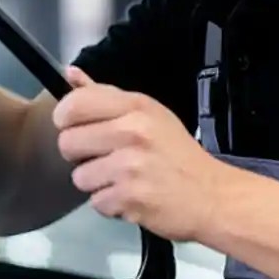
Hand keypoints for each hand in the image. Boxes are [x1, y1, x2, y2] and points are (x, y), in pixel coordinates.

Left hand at [53, 67, 220, 241]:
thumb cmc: (177, 153)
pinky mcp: (130, 197)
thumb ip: (104, 95)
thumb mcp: (148, 114)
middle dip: (80, 155)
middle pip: (68, 143)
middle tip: (104, 158)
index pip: (74, 104)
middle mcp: (132, 131)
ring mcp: (130, 166)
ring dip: (97, 183)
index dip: (65, 118)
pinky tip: (131, 197)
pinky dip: (111, 204)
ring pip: (79, 177)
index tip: (74, 127)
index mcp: (135, 106)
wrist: (213, 195)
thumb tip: (70, 74)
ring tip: (123, 179)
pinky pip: (96, 202)